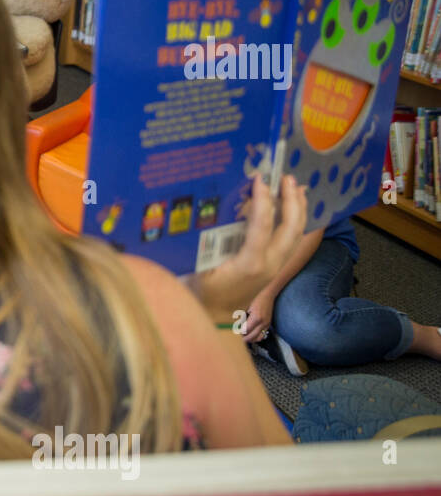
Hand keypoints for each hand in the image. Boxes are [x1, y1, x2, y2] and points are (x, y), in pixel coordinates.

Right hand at [189, 175, 306, 323]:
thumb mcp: (197, 267)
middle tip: (286, 177)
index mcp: (249, 263)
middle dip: (291, 199)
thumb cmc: (200, 292)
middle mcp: (269, 264)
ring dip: (299, 208)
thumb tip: (210, 212)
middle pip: (291, 227)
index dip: (263, 200)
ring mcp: (276, 266)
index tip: (260, 179)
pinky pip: (293, 239)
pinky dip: (296, 220)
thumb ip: (205, 242)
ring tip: (296, 186)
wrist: (215, 318)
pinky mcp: (276, 267)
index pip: (263, 225)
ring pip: (297, 233)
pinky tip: (294, 207)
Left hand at [241, 290, 275, 343]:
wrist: (268, 296)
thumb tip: (237, 327)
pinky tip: (251, 334)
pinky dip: (256, 337)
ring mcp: (266, 324)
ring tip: (244, 337)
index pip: (246, 331)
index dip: (239, 333)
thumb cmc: (256, 300)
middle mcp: (262, 323)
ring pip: (258, 338)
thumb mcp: (247, 308)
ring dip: (250, 339)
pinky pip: (262, 335)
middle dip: (244, 338)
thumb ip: (243, 318)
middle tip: (237, 337)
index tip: (234, 333)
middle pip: (252, 337)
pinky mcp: (268, 325)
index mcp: (256, 318)